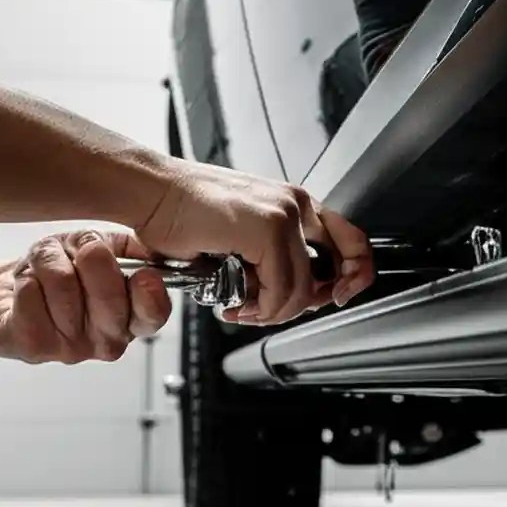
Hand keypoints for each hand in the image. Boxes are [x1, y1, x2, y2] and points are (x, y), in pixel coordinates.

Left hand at [0, 230, 171, 363]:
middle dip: (90, 255)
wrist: (7, 299)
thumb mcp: (100, 251)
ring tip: (47, 271)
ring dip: (50, 261)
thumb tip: (149, 249)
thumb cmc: (58, 275)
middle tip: (78, 257)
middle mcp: (108, 340)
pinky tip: (29, 288)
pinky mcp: (36, 346)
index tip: (143, 274)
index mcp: (132, 319)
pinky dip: (26, 277)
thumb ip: (131, 251)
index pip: (155, 311)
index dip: (150, 290)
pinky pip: (31, 292)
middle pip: (108, 287)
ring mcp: (73, 348)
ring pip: (64, 281)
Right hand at [136, 162, 374, 324]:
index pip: (352, 240)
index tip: (337, 295)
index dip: (355, 274)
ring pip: (301, 289)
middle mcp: (294, 205)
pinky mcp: (265, 228)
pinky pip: (278, 288)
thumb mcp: (242, 238)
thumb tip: (293, 296)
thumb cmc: (185, 215)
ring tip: (242, 309)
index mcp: (293, 204)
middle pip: (335, 270)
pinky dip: (259, 307)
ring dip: (271, 312)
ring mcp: (282, 214)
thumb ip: (272, 259)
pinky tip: (234, 303)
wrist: (152, 195)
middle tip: (269, 310)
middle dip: (305, 303)